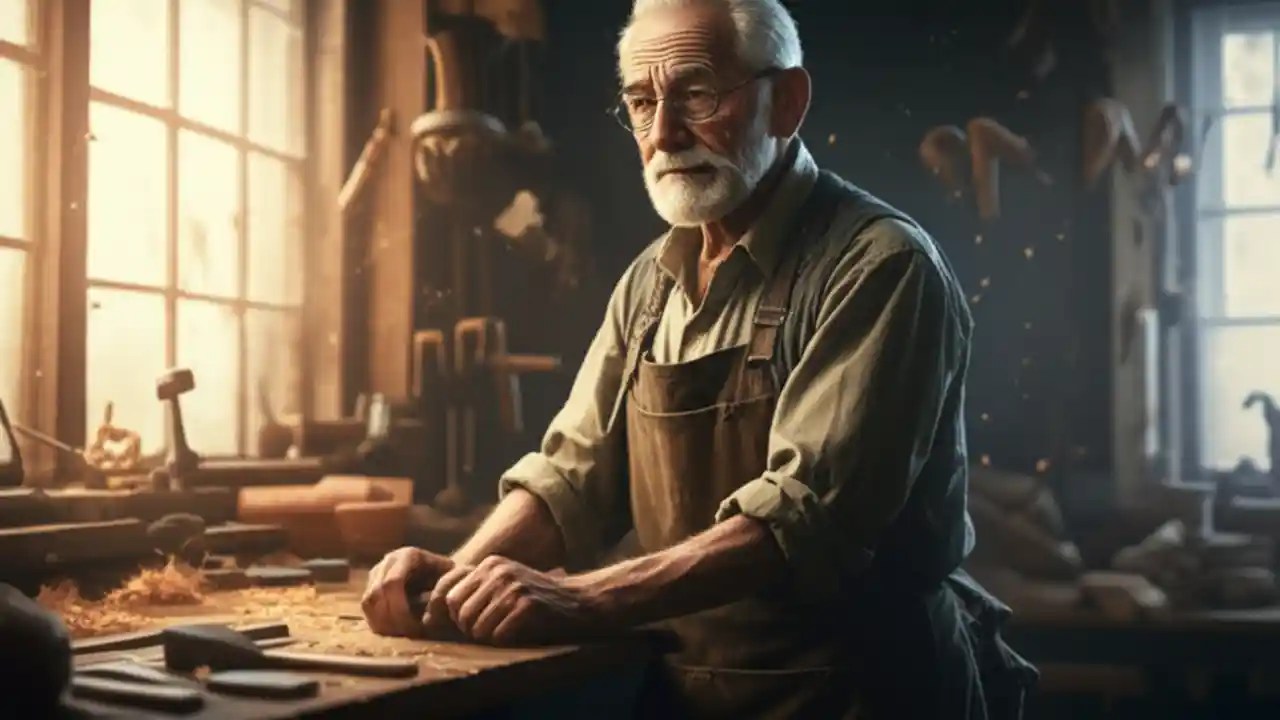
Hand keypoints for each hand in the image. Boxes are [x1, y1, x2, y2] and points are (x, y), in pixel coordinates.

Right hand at [361, 547, 454, 636]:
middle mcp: (389, 560)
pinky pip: (366, 607)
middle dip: (390, 619)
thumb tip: (425, 618)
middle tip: (407, 634)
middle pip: (376, 593)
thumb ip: (438, 596)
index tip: (413, 628)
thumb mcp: (450, 584)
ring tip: (401, 634)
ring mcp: (378, 572)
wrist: (443, 572)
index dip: (399, 609)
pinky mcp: (371, 585)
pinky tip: (393, 631)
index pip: (392, 583)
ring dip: (382, 622)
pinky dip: (377, 622)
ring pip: (368, 601)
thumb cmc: (451, 579)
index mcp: (408, 555)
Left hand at [429, 556, 610, 645]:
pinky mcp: (527, 605)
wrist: (578, 601)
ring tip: (507, 630)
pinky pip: (498, 636)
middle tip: (492, 631)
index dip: (454, 617)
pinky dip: (506, 641)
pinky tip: (520, 631)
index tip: (467, 627)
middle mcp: (498, 571)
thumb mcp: (503, 585)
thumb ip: (473, 594)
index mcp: (489, 564)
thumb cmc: (535, 600)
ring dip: (489, 637)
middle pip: (460, 614)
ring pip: (477, 628)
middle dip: (471, 630)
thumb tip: (428, 619)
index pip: (448, 596)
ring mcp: (513, 586)